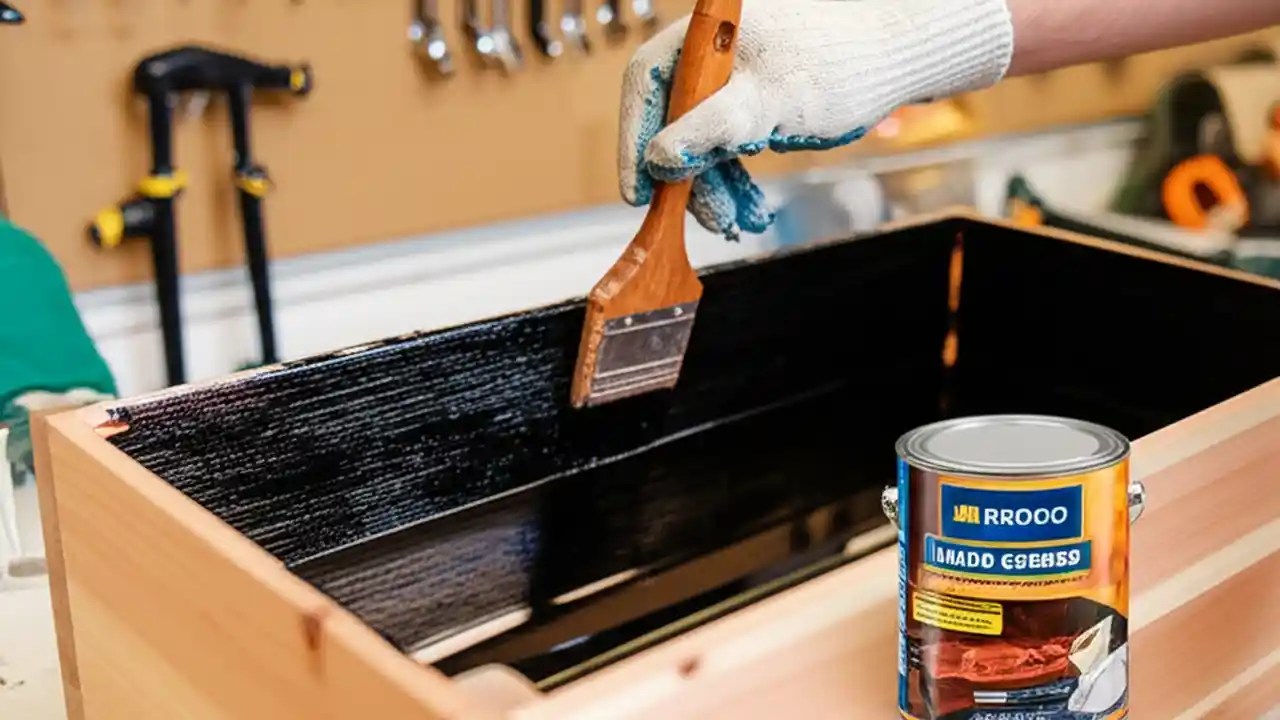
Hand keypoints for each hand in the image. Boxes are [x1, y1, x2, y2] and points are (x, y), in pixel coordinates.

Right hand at [618, 0, 1013, 239]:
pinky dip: (738, 179)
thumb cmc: (842, 65)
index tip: (638, 192)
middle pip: (675, 119)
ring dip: (718, 187)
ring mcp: (734, 78)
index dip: (634, 141)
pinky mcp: (754, 100)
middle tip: (710, 219)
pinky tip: (752, 208)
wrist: (898, 57)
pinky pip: (730, 144)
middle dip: (690, 178)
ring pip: (704, 140)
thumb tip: (659, 158)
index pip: (647, 84)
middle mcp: (715, 53)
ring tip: (741, 221)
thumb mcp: (771, 102)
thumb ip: (711, 128)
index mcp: (709, 34)